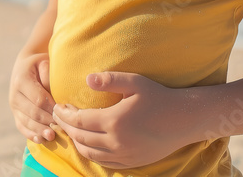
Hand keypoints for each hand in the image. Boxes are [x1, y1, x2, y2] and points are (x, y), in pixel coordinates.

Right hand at [8, 52, 57, 143]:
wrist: (25, 66)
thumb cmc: (40, 64)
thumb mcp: (45, 63)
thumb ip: (49, 77)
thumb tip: (55, 95)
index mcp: (21, 80)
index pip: (38, 99)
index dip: (52, 108)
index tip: (65, 113)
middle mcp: (14, 94)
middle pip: (33, 112)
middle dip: (48, 121)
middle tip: (63, 127)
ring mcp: (13, 106)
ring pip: (27, 122)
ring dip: (40, 130)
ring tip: (52, 136)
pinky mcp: (15, 114)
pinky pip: (21, 127)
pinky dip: (31, 134)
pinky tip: (40, 139)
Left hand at [51, 71, 198, 168]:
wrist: (184, 119)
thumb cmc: (159, 97)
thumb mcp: (135, 82)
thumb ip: (110, 79)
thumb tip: (86, 79)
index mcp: (114, 121)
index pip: (79, 121)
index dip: (65, 115)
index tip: (58, 106)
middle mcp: (116, 142)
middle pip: (80, 137)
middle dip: (66, 127)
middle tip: (59, 117)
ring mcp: (124, 155)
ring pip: (89, 153)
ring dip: (76, 141)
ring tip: (71, 129)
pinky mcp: (131, 162)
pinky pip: (103, 162)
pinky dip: (90, 153)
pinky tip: (87, 143)